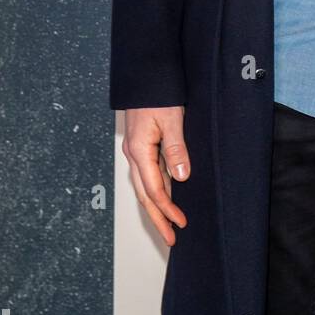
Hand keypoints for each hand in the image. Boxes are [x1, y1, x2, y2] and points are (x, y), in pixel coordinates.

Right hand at [122, 107, 189, 246]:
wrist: (145, 75)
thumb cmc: (158, 94)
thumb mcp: (171, 119)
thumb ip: (176, 148)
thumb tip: (180, 177)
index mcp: (139, 151)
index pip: (154, 190)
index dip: (168, 209)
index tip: (181, 223)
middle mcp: (133, 155)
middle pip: (144, 196)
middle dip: (157, 219)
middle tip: (170, 239)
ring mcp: (135, 151)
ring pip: (143, 188)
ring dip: (155, 208)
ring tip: (167, 225)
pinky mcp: (139, 146)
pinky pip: (146, 176)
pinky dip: (154, 191)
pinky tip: (164, 197)